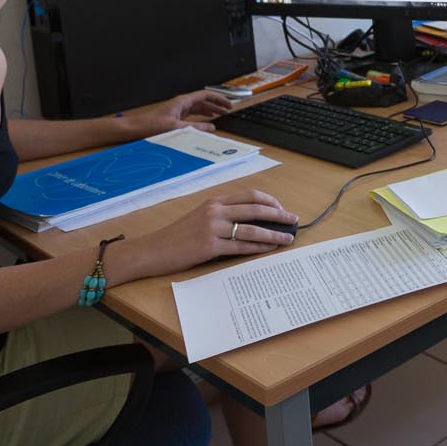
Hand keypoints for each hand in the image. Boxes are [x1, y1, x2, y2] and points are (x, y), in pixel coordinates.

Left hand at [122, 88, 233, 137]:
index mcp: (182, 102)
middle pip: (204, 101)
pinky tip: (205, 122)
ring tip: (221, 115)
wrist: (135, 128)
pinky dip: (202, 117)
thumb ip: (196, 127)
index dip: (219, 98)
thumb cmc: (151, 125)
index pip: (205, 95)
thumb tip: (211, 127)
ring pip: (199, 108)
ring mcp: (178, 110)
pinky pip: (193, 115)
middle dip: (217, 105)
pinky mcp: (175, 117)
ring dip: (210, 111)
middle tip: (228, 110)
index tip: (229, 104)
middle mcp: (181, 104)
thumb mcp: (177, 127)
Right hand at [131, 189, 295, 278]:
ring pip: (252, 228)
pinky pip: (241, 246)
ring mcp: (212, 227)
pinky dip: (258, 247)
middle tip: (294, 220)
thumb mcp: (199, 217)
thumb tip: (251, 221)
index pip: (250, 195)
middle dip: (278, 214)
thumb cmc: (176, 236)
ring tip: (288, 238)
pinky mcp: (209, 245)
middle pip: (256, 208)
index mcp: (214, 201)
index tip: (281, 209)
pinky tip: (269, 249)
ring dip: (273, 233)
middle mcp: (215, 210)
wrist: (152, 250)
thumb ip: (222, 215)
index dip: (269, 201)